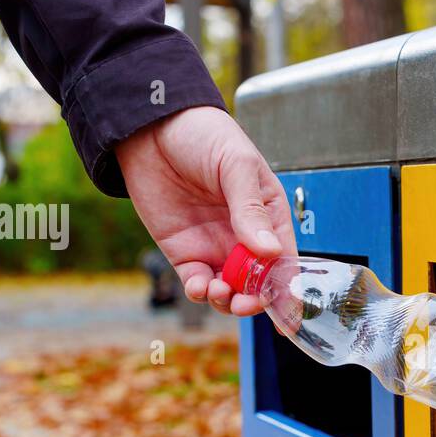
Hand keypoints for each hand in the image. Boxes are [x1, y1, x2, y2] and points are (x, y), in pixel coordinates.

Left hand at [115, 106, 295, 315]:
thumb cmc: (202, 135)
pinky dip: (200, 292)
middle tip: (245, 303)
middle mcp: (245, 236)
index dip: (286, 286)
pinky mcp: (185, 252)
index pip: (284, 259)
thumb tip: (270, 251)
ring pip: (229, 290)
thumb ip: (251, 209)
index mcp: (268, 215)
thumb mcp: (236, 166)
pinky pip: (197, 283)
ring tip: (218, 291)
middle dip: (255, 299)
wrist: (150, 128)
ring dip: (227, 300)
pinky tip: (199, 286)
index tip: (285, 308)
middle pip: (258, 282)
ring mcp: (215, 246)